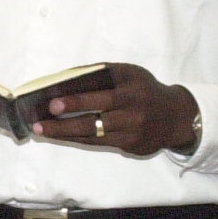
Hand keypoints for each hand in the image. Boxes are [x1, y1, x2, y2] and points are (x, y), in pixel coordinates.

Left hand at [32, 62, 197, 154]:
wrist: (176, 117)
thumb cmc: (143, 91)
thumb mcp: (130, 75)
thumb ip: (102, 74)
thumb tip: (64, 78)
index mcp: (131, 80)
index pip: (102, 82)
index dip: (78, 89)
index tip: (53, 92)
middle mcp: (135, 103)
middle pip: (100, 106)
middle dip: (72, 108)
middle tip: (47, 110)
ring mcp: (133, 126)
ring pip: (94, 129)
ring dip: (64, 129)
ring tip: (41, 128)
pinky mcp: (130, 144)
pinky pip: (97, 142)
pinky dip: (75, 138)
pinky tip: (57, 136)